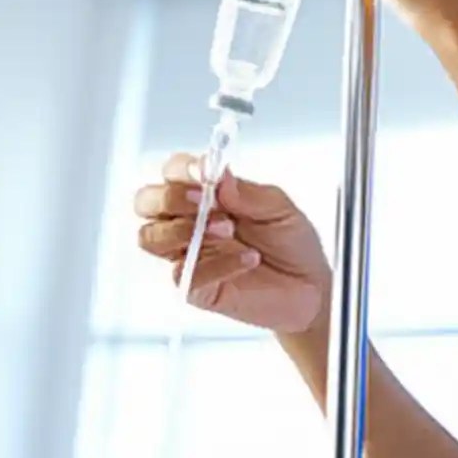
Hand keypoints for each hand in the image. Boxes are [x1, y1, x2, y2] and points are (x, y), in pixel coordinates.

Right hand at [134, 153, 331, 334]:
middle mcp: (189, 222)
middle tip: (201, 202)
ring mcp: (189, 254)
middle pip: (146, 202)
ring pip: (150, 237)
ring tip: (227, 230)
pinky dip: (217, 264)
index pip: (173, 172)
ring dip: (183, 229)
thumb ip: (249, 194)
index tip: (203, 171)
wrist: (310, 289)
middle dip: (169, 197)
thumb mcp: (280, 210)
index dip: (181, 169)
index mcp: (206, 196)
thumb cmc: (291, 245)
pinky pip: (185, 274)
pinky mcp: (195, 287)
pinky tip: (247, 259)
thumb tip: (220, 177)